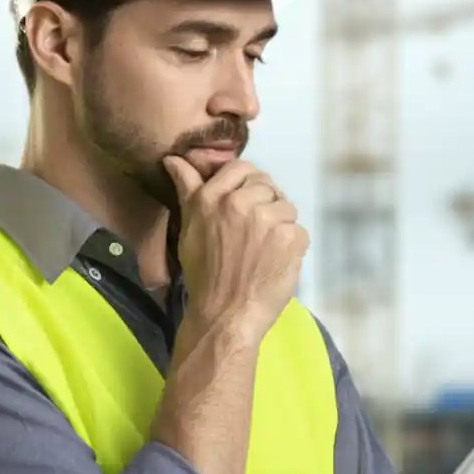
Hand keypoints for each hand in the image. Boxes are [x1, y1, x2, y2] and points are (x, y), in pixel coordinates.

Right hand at [163, 156, 306, 342]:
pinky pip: (299, 230)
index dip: (247, 184)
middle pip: (267, 185)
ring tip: (266, 249)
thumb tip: (174, 159)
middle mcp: (240, 202)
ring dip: (280, 224)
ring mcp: (268, 219)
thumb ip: (188, 190)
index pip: (241, 168)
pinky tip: (277, 261)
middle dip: (264, 204)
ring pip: (286, 206)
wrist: (225, 314)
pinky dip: (293, 245)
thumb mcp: (189, 228)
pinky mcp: (291, 237)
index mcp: (212, 198)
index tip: (246, 204)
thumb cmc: (204, 275)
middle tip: (256, 234)